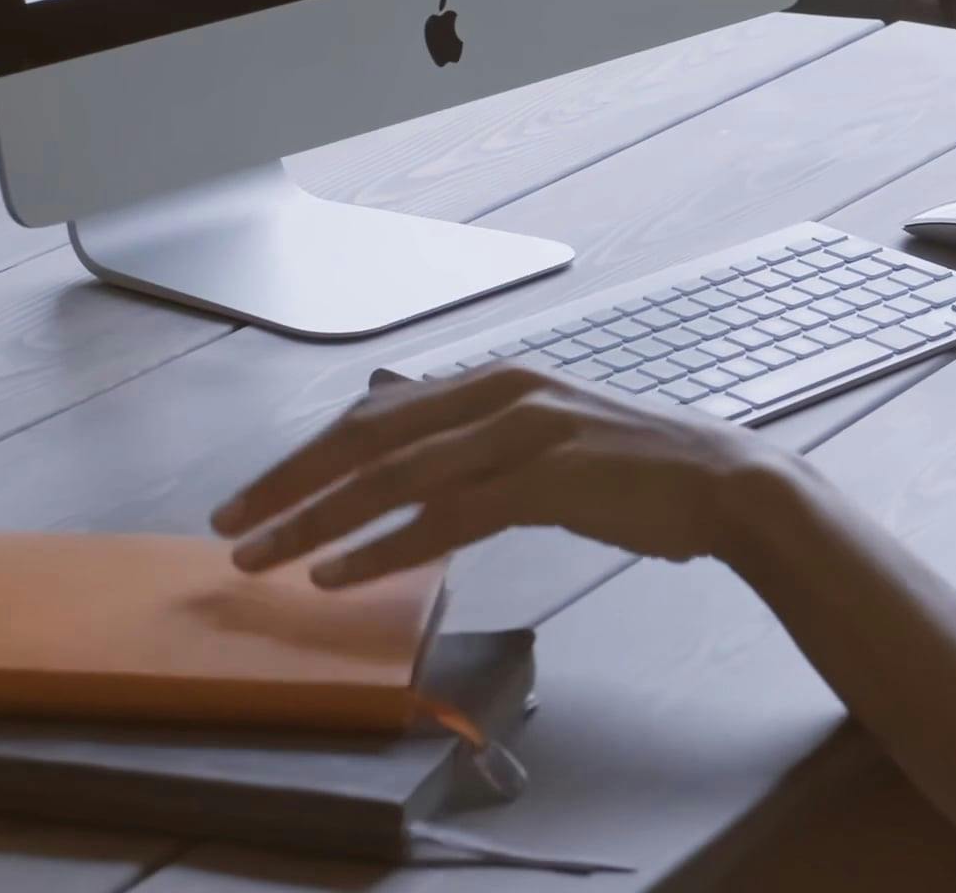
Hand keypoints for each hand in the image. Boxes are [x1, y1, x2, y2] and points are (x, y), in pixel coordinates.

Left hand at [216, 366, 802, 588]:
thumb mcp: (542, 435)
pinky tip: (339, 573)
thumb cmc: (634, 471)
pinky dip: (385, 544)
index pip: (375, 415)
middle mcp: (498, 393)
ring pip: (396, 474)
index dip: (307, 455)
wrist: (725, 483)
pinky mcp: (547, 477)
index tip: (253, 495)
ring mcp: (523, 431)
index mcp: (493, 382)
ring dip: (319, 518)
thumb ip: (473, 430)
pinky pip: (447, 515)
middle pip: (368, 437)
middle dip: (290, 483)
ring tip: (263, 555)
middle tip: (229, 524)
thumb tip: (397, 415)